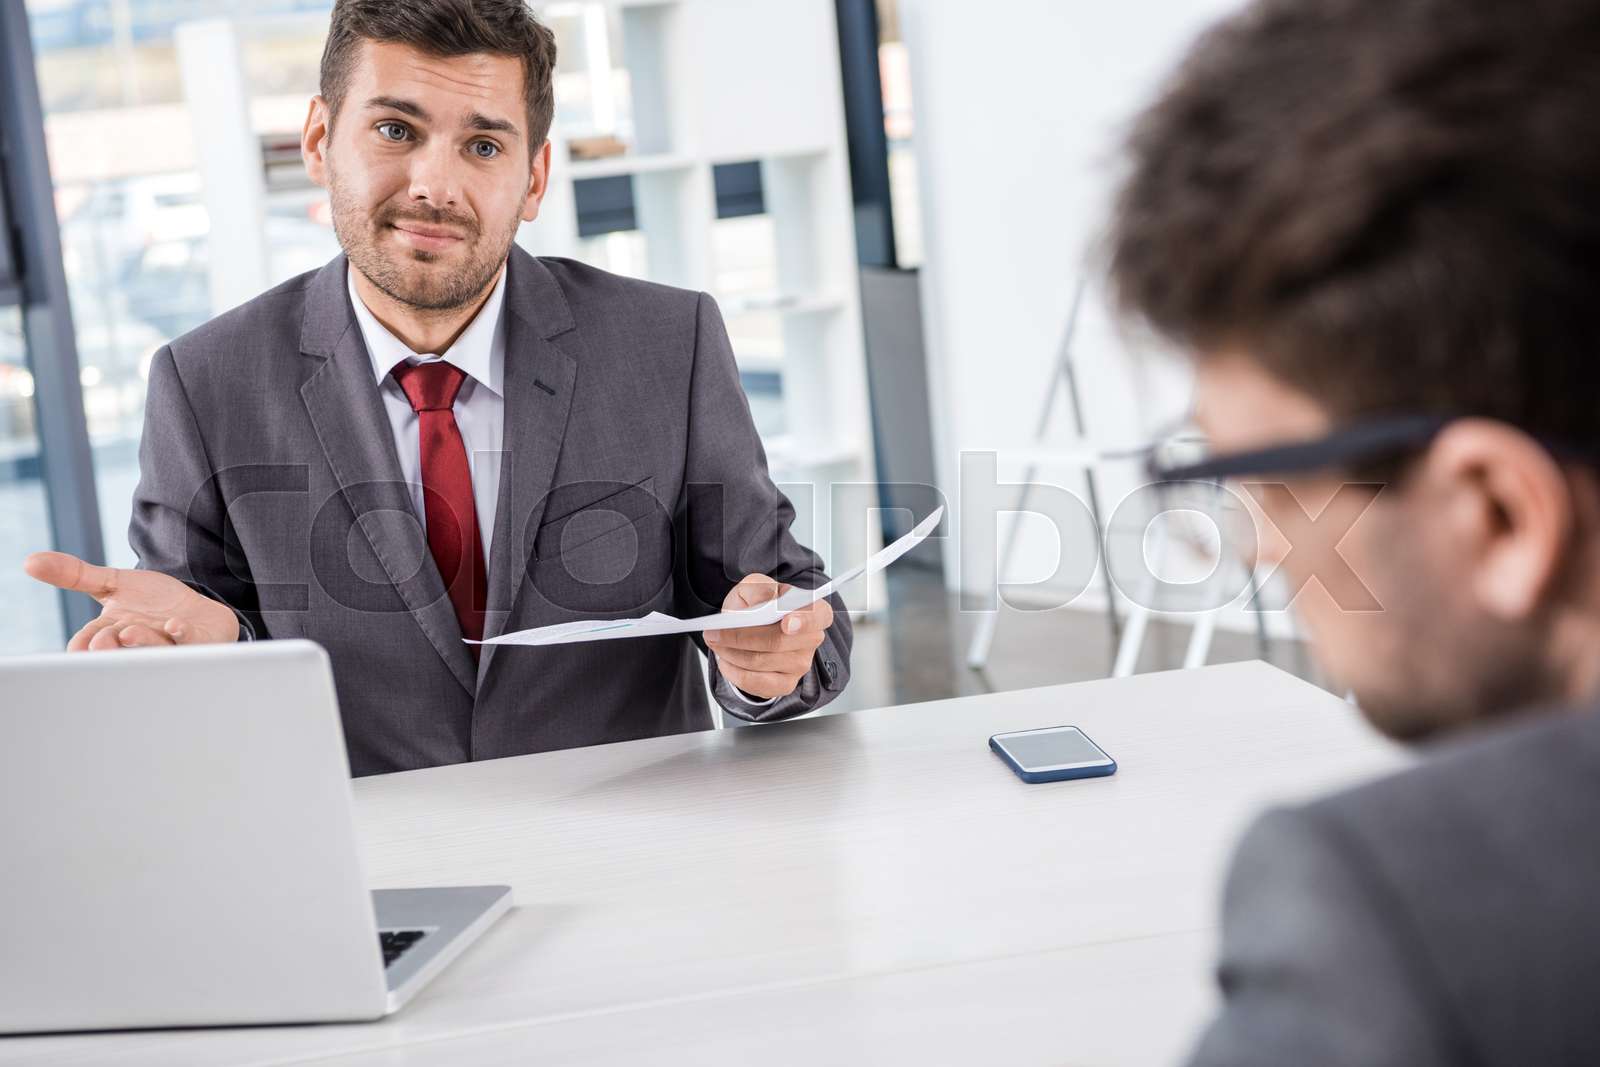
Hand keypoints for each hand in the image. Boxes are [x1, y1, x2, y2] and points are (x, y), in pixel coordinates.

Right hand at [23, 552, 240, 650]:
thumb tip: (29, 561)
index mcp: (112, 633)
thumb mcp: (113, 583)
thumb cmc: (152, 602)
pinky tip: (175, 626)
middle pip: (119, 650)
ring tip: (129, 631)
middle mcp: (137, 644)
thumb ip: (75, 574)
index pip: (90, 643)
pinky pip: (189, 643)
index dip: (84, 646)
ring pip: (151, 649)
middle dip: (108, 647)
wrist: (197, 610)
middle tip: (101, 642)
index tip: (78, 648)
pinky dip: (181, 635)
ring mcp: (167, 646)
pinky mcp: (195, 642)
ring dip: (140, 640)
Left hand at [703, 574, 832, 699]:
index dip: (804, 621)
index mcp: (814, 610)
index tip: (786, 624)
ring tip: (715, 642)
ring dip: (730, 653)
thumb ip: (758, 589)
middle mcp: (812, 639)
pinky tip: (725, 659)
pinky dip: (733, 671)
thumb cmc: (759, 604)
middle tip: (714, 632)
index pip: (818, 616)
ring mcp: (801, 665)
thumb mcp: (755, 586)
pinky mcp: (785, 684)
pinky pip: (755, 682)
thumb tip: (760, 601)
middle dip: (740, 637)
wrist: (755, 625)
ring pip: (760, 662)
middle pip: (777, 641)